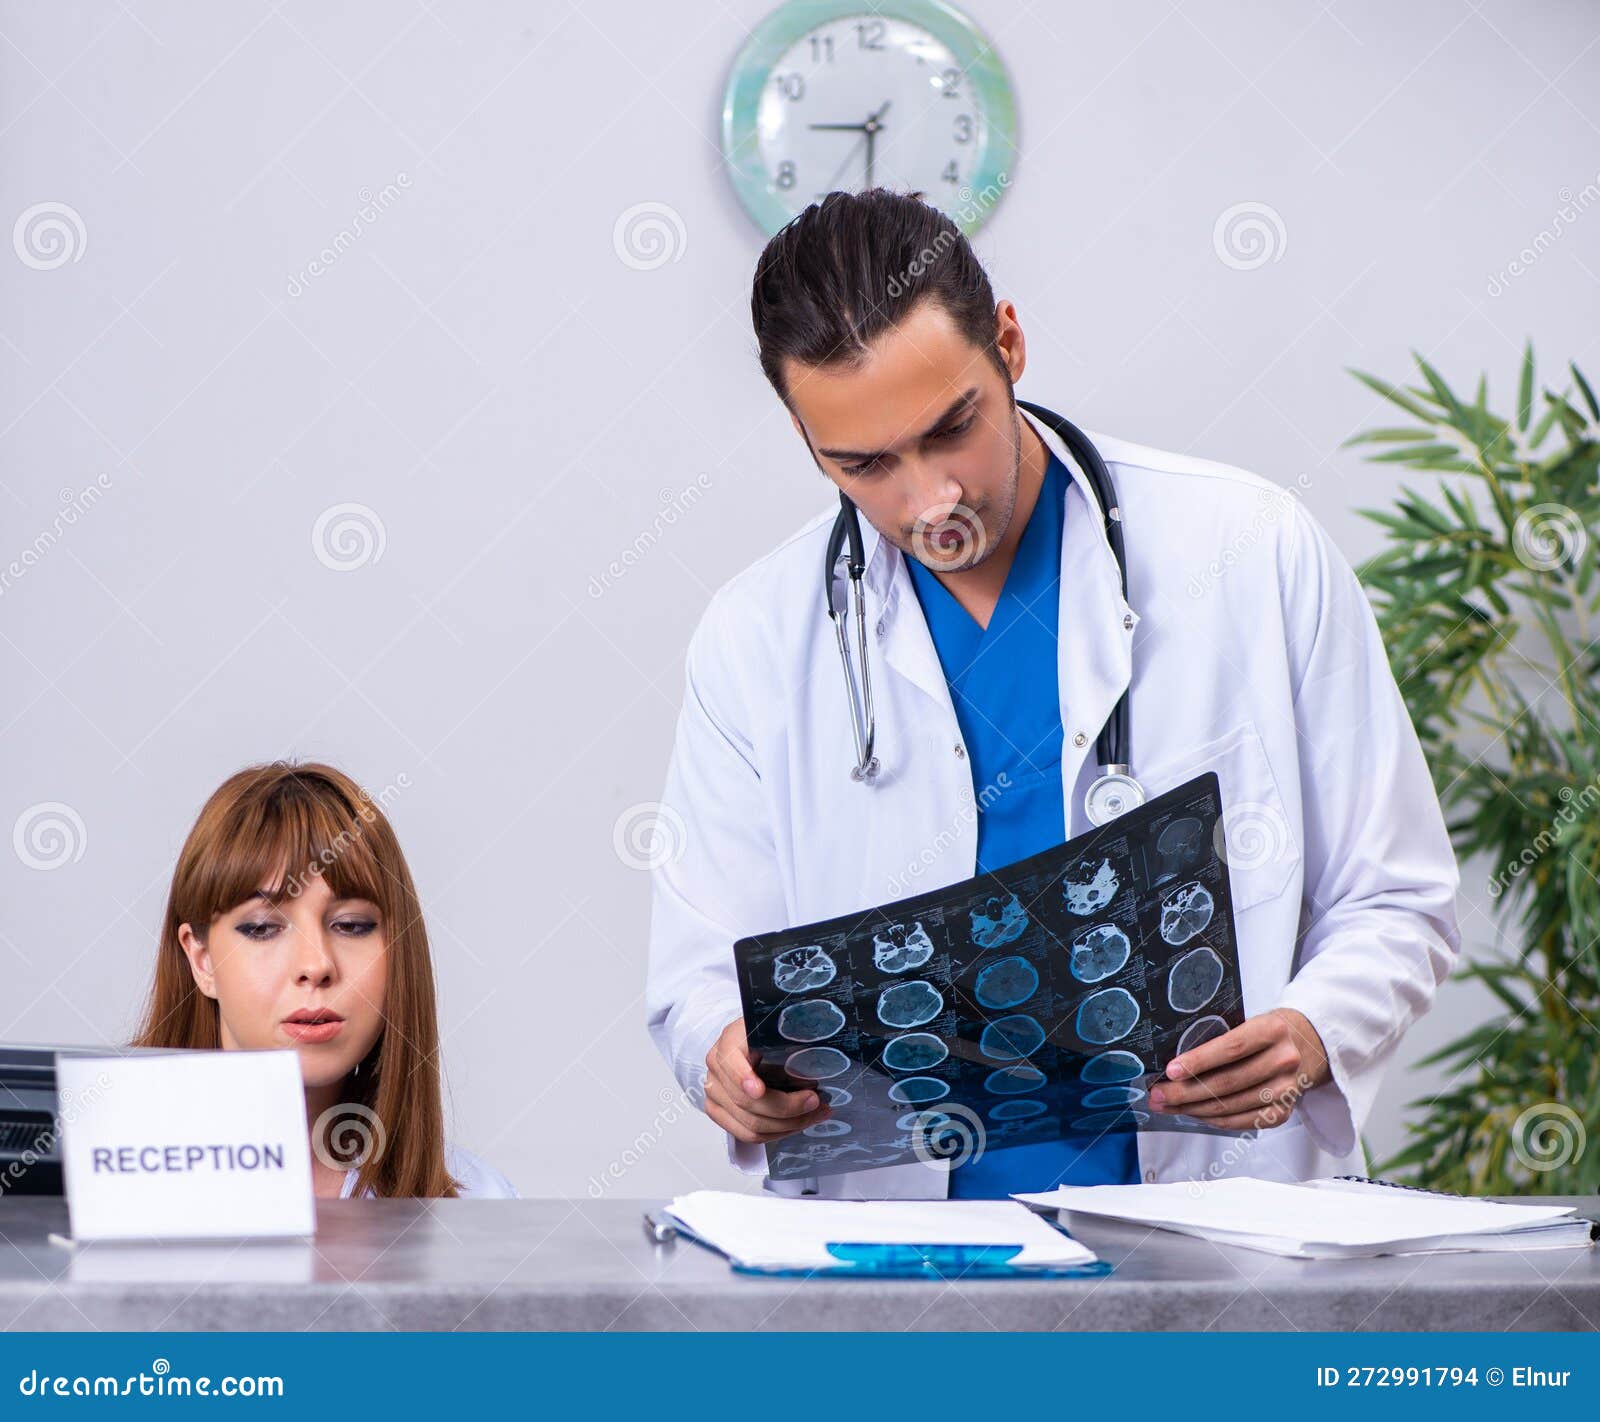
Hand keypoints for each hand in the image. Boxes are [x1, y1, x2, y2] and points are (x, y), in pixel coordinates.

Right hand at [703, 1017, 832, 1144]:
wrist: (755, 1044)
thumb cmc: (772, 1037)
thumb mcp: (781, 1030)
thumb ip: (792, 1039)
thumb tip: (817, 1059)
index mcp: (730, 1040)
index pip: (729, 1060)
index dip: (742, 1077)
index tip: (759, 1090)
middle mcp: (717, 1067)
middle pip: (745, 1101)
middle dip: (786, 1107)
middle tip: (815, 1101)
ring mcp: (714, 1092)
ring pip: (750, 1124)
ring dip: (788, 1124)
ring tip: (815, 1114)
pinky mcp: (719, 1113)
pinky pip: (748, 1135)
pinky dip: (778, 1133)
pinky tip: (799, 1123)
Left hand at [1147, 1008, 1329, 1129]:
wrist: (1312, 1045)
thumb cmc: (1268, 1030)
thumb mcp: (1251, 1020)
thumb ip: (1222, 1036)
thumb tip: (1174, 1061)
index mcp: (1272, 1030)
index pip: (1232, 1048)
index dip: (1199, 1061)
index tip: (1170, 1070)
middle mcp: (1283, 1061)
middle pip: (1227, 1083)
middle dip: (1185, 1092)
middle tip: (1156, 1093)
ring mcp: (1286, 1090)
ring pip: (1230, 1106)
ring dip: (1192, 1109)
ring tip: (1165, 1105)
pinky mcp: (1283, 1112)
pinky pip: (1240, 1122)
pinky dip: (1211, 1119)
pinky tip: (1191, 1113)